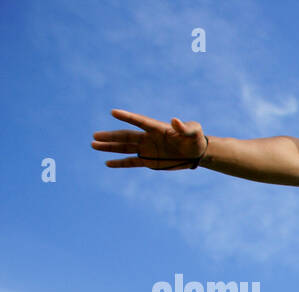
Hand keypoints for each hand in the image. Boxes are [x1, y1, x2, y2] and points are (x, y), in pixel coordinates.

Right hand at [92, 109, 207, 169]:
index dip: (127, 117)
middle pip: (126, 136)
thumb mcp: (194, 131)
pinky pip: (132, 162)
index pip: (139, 121)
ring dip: (110, 147)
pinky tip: (107, 163)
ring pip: (125, 148)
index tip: (113, 112)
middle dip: (110, 136)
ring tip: (93, 145)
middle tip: (94, 135)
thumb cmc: (195, 138)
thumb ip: (185, 127)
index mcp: (157, 128)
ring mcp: (147, 149)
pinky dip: (121, 163)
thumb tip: (175, 120)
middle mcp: (148, 138)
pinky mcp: (150, 161)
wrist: (196, 153)